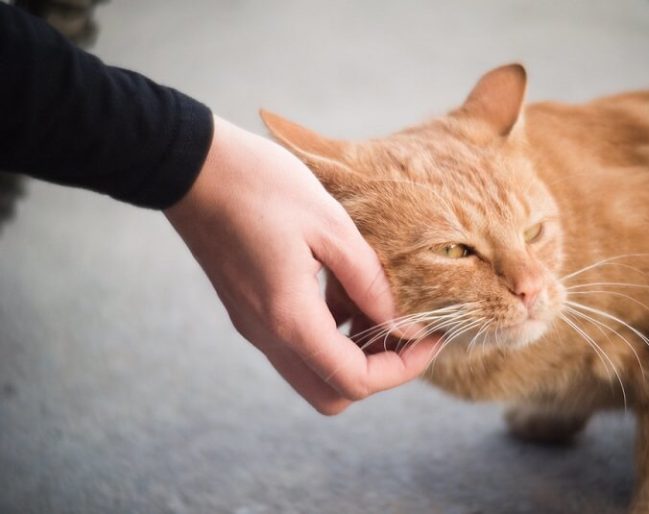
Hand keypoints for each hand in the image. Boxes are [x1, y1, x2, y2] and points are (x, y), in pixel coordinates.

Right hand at [165, 116, 438, 413]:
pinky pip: (294, 344)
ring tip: (378, 305)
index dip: (403, 368)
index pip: (356, 381)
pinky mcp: (248, 310)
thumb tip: (404, 327)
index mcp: (290, 317)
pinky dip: (327, 334)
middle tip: (405, 333)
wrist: (193, 167)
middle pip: (331, 394)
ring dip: (352, 353)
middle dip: (378, 373)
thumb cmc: (263, 185)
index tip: (430, 337)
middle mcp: (267, 334)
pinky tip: (344, 290)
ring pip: (312, 372)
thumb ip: (370, 284)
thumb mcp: (331, 227)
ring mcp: (253, 325)